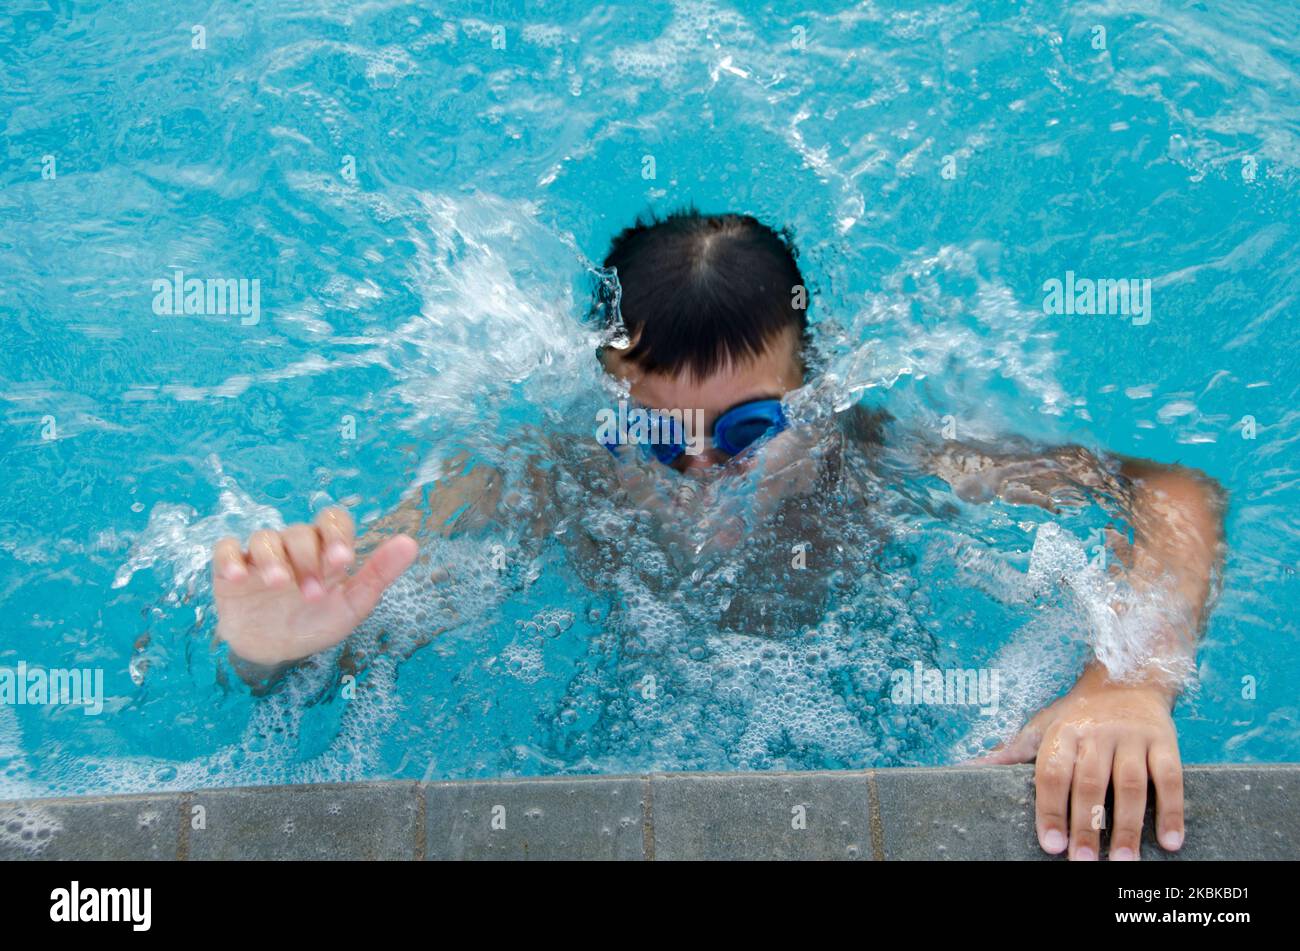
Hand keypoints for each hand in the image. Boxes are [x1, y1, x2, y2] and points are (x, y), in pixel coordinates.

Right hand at [212, 506, 418, 668]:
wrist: (275, 651)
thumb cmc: (317, 622)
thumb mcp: (352, 604)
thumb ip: (379, 573)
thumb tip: (410, 543)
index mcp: (326, 549)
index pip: (332, 521)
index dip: (337, 534)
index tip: (343, 561)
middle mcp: (294, 546)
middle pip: (300, 533)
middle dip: (309, 562)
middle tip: (313, 595)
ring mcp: (261, 555)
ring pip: (265, 538)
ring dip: (274, 559)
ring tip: (280, 585)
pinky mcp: (231, 569)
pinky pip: (226, 550)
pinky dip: (231, 560)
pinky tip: (240, 578)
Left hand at [973, 665, 1184, 860]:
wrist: (1127, 676)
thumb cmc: (1078, 714)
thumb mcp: (1042, 727)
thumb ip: (1012, 752)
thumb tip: (969, 767)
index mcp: (1063, 733)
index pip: (1053, 774)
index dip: (1050, 810)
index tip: (1051, 844)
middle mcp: (1097, 733)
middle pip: (1090, 784)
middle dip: (1086, 826)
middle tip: (1083, 862)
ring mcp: (1132, 737)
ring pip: (1131, 785)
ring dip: (1127, 827)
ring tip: (1122, 861)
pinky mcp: (1164, 741)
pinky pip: (1171, 779)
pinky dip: (1172, 811)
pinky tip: (1170, 842)